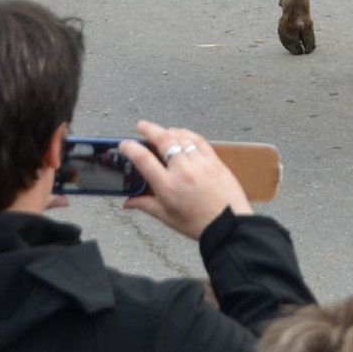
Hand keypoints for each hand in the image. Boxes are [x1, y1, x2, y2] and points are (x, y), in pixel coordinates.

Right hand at [117, 121, 250, 239]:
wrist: (228, 225)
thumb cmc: (197, 223)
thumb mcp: (166, 216)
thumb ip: (145, 204)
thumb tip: (127, 202)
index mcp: (167, 186)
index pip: (143, 160)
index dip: (131, 148)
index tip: (124, 144)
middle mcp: (183, 170)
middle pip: (163, 140)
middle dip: (149, 129)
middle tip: (141, 126)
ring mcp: (200, 163)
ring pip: (181, 137)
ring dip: (168, 131)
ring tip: (161, 131)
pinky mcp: (214, 160)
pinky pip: (198, 140)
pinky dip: (188, 134)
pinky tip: (182, 134)